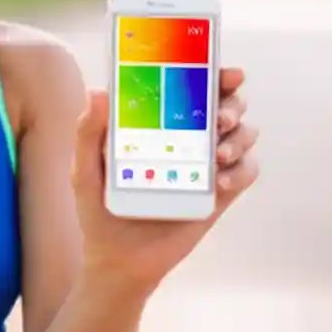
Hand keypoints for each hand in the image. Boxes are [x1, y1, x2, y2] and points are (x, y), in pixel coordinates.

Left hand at [70, 67, 259, 290]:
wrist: (118, 261)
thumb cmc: (99, 210)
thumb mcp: (85, 170)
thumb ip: (88, 133)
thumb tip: (99, 92)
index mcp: (160, 124)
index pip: (193, 87)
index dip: (214, 73)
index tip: (223, 70)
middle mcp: (188, 139)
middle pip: (228, 105)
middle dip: (232, 103)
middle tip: (219, 117)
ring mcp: (207, 166)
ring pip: (244, 135)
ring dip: (240, 137)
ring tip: (218, 155)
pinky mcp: (218, 195)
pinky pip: (246, 173)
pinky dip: (242, 171)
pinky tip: (220, 181)